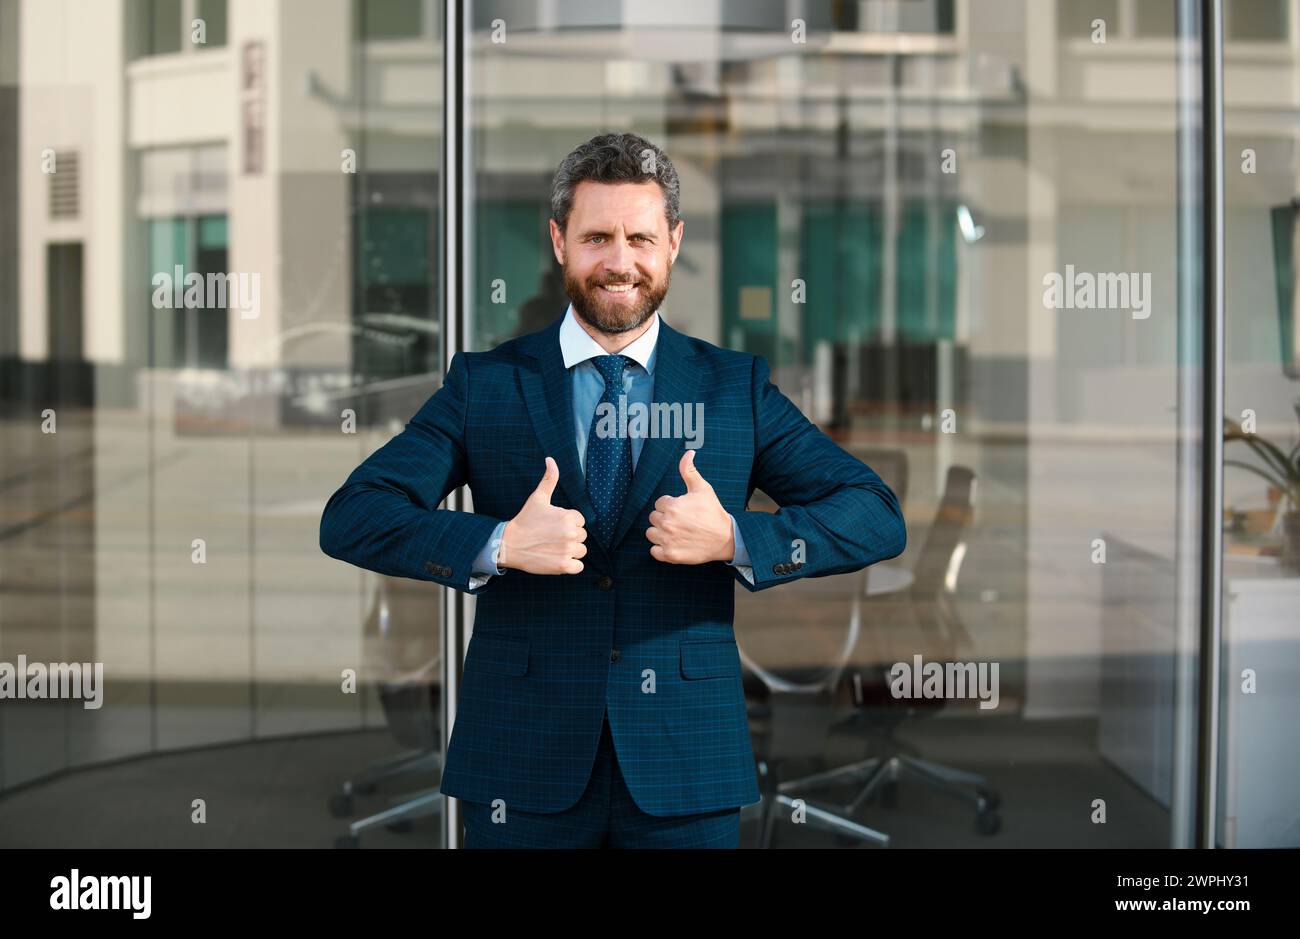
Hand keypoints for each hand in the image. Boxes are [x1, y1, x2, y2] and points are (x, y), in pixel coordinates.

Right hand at [500, 457, 587, 573]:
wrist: (509, 544)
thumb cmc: (525, 520)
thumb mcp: (538, 498)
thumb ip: (549, 479)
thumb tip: (550, 459)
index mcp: (569, 516)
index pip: (580, 521)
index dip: (568, 523)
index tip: (553, 525)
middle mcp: (570, 533)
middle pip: (582, 536)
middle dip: (570, 537)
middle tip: (551, 537)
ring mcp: (567, 550)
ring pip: (581, 551)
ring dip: (571, 551)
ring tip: (554, 547)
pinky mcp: (563, 566)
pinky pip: (578, 566)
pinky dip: (571, 565)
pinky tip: (558, 559)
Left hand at [646, 449, 734, 564]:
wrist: (725, 538)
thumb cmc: (713, 512)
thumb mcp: (702, 489)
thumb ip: (689, 471)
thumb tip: (688, 453)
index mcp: (672, 506)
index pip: (659, 503)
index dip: (671, 505)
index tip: (683, 510)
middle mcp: (666, 523)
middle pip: (653, 518)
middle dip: (665, 518)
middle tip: (681, 521)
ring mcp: (667, 540)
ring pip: (651, 533)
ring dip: (660, 533)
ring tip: (676, 532)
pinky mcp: (669, 555)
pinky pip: (654, 551)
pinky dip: (661, 549)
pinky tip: (673, 544)